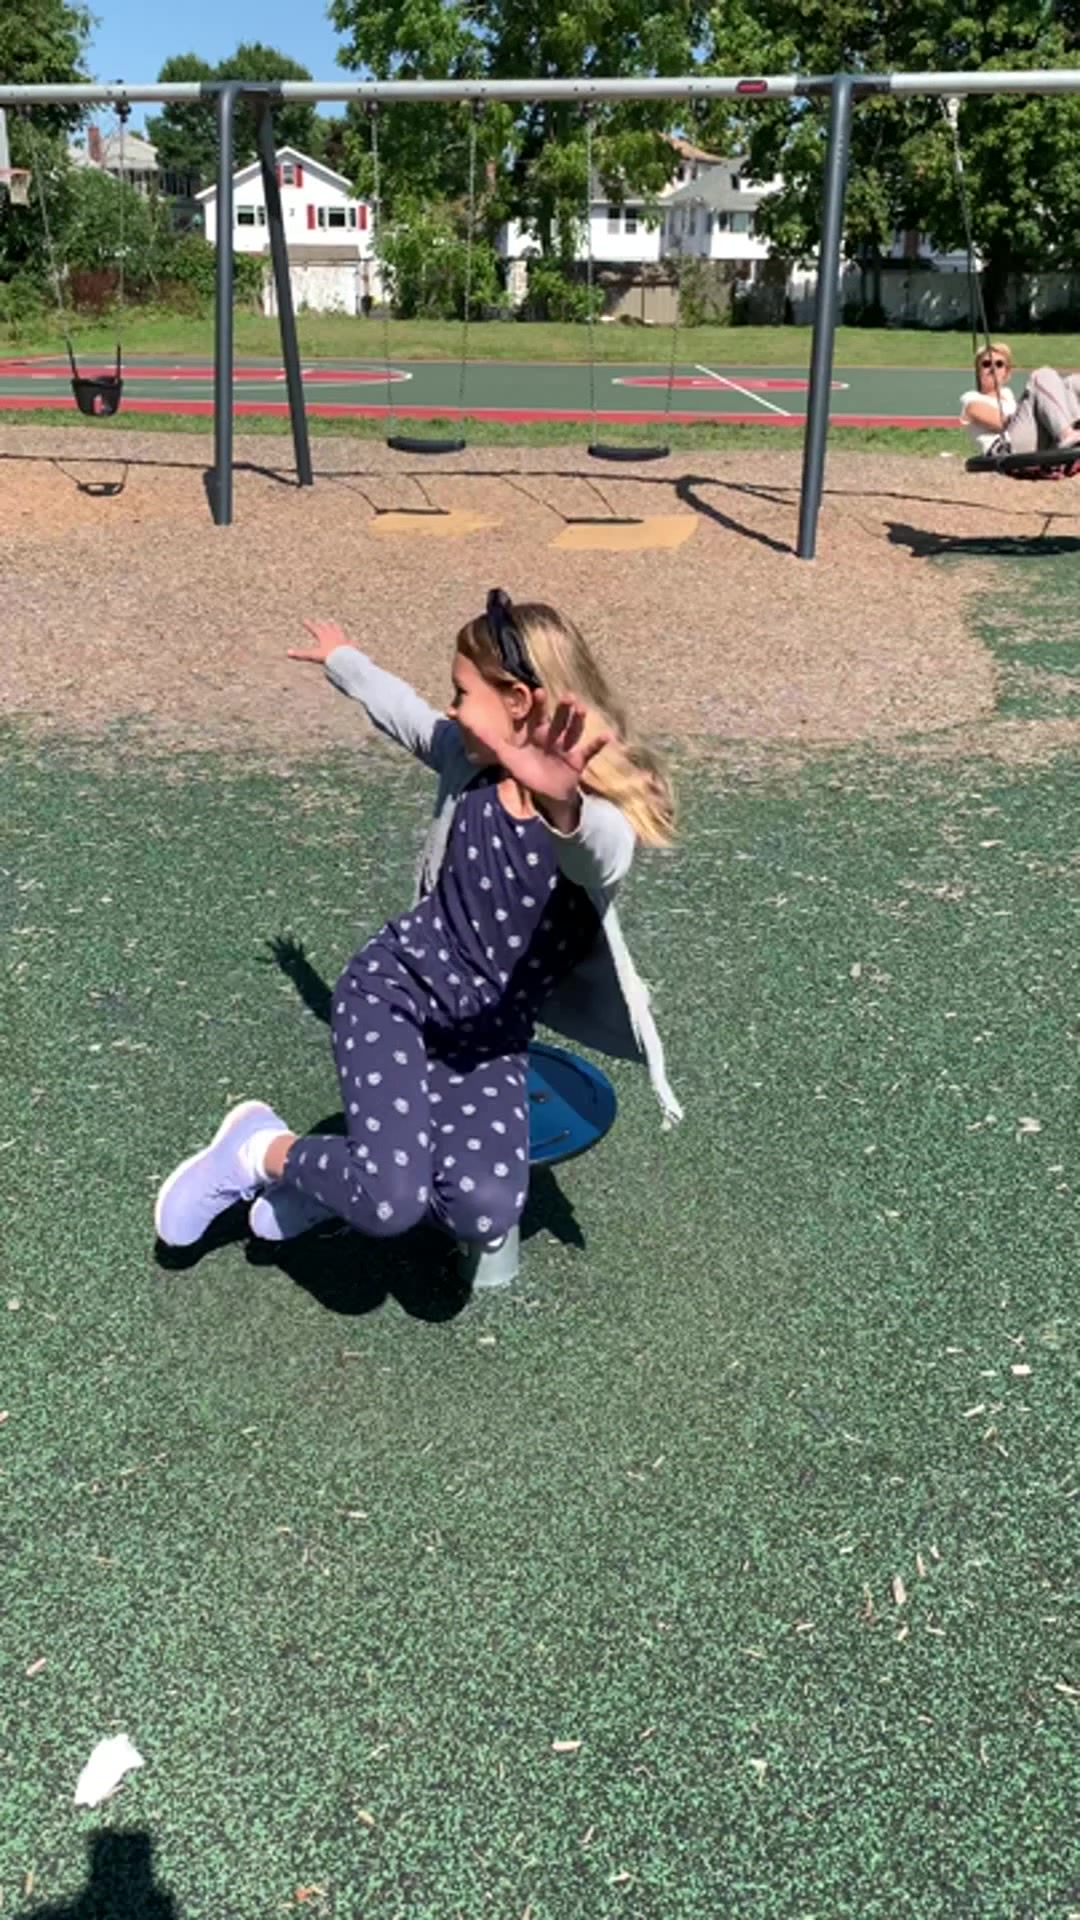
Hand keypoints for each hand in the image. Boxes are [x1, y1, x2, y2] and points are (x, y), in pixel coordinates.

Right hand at [288, 619, 349, 664]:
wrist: (344, 659)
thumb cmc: (329, 657)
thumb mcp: (313, 655)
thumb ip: (301, 654)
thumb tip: (287, 652)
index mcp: (324, 636)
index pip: (314, 628)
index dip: (309, 624)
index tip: (304, 620)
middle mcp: (333, 635)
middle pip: (327, 628)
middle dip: (322, 624)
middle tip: (320, 621)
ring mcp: (342, 639)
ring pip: (338, 630)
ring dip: (335, 627)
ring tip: (333, 623)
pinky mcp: (350, 645)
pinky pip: (350, 642)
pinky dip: (350, 641)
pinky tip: (352, 641)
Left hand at [476, 697, 610, 807]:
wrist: (546, 796)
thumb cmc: (526, 773)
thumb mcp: (507, 757)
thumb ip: (490, 740)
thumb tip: (467, 724)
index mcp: (536, 735)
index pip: (537, 717)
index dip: (538, 706)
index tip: (538, 691)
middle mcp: (552, 738)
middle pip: (558, 721)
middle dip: (562, 710)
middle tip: (567, 696)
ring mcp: (566, 748)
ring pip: (573, 732)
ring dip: (578, 721)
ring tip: (582, 709)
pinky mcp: (577, 761)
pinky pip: (589, 751)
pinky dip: (598, 745)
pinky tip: (608, 736)